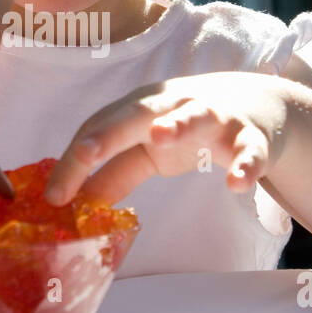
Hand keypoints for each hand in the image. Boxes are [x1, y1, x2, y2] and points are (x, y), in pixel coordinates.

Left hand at [44, 72, 289, 204]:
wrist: (256, 107)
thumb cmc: (188, 128)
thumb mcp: (147, 149)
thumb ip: (115, 174)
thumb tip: (75, 206)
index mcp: (140, 109)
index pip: (100, 129)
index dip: (75, 161)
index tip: (54, 196)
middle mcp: (173, 106)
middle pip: (137, 113)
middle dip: (110, 131)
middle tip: (85, 152)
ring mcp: (214, 117)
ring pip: (194, 117)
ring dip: (177, 125)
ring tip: (161, 137)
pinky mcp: (250, 137)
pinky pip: (248, 151)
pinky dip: (245, 165)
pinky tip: (237, 184)